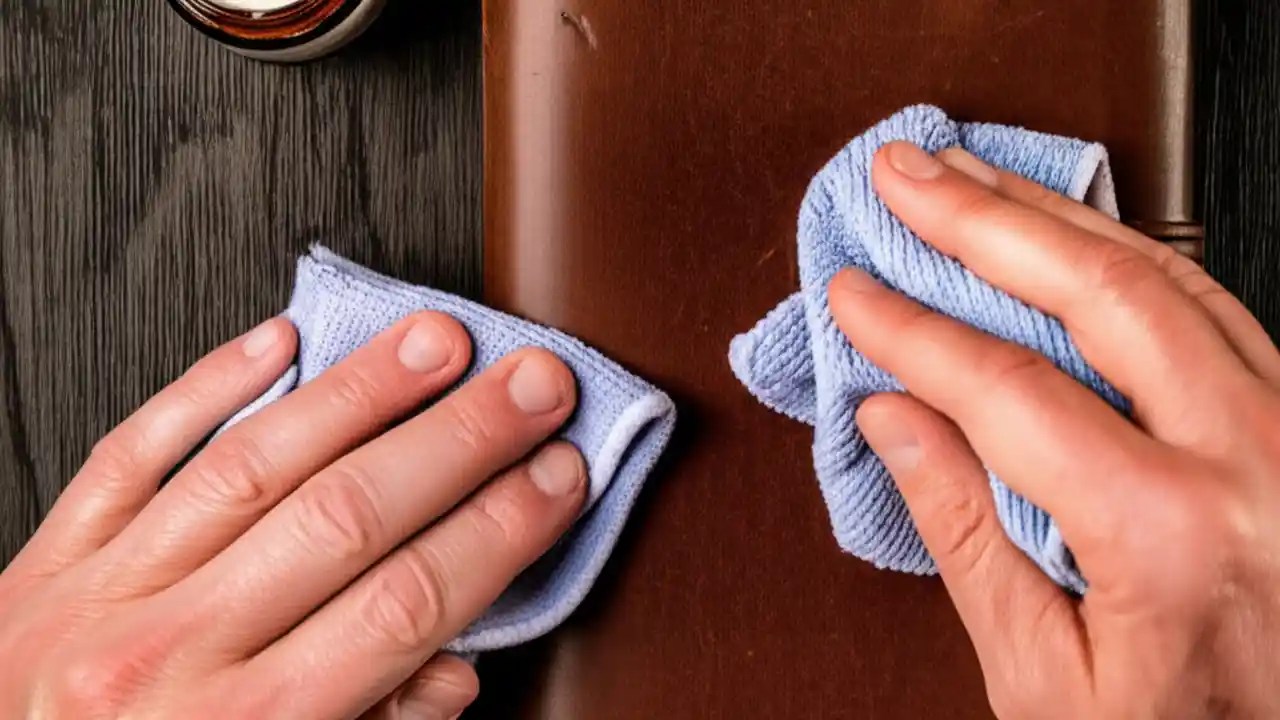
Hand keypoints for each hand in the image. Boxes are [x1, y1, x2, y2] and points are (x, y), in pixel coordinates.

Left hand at [0, 312, 586, 718]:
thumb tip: (452, 663)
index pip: (405, 605)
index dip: (498, 531)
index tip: (558, 477)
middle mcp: (167, 659)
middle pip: (345, 517)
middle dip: (458, 442)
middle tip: (531, 386)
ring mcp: (100, 600)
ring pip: (251, 465)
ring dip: (357, 394)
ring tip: (432, 342)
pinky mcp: (46, 563)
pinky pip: (131, 452)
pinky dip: (205, 388)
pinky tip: (275, 343)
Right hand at [830, 141, 1279, 718]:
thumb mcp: (1047, 678)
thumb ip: (967, 535)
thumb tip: (895, 420)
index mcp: (1174, 533)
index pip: (1008, 390)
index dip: (912, 329)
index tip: (855, 290)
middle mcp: (1253, 461)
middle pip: (1097, 291)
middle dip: (982, 218)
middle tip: (905, 174)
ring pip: (1165, 273)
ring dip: (1054, 214)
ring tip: (970, 179)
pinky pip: (1210, 302)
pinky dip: (1127, 252)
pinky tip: (1069, 230)